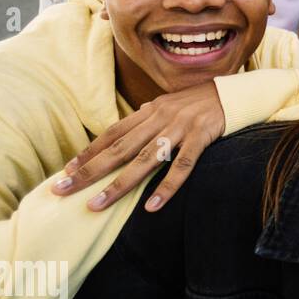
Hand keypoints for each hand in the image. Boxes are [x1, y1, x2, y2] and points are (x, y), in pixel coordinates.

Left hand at [51, 81, 226, 212]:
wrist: (235, 92)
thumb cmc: (201, 103)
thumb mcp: (170, 106)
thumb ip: (148, 119)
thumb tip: (123, 133)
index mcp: (150, 111)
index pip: (112, 133)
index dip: (89, 152)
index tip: (67, 171)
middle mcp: (160, 118)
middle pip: (119, 149)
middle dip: (89, 171)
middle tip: (63, 190)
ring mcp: (180, 127)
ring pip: (144, 160)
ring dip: (118, 184)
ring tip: (97, 204)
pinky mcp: (201, 136)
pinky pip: (183, 165)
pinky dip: (167, 186)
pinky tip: (152, 205)